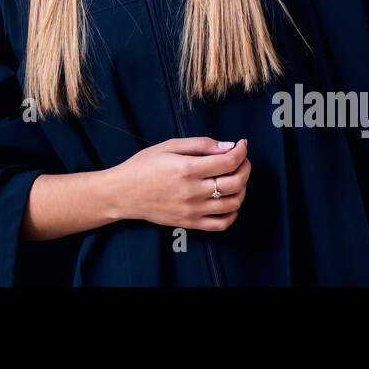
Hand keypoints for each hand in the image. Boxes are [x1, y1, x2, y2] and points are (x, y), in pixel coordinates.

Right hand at [110, 137, 249, 229]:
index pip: (228, 162)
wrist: (122, 193)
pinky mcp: (190, 223)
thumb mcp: (168, 146)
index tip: (242, 145)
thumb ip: (200, 144)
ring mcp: (192, 210)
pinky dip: (233, 213)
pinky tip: (229, 200)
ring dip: (242, 188)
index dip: (241, 152)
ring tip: (236, 178)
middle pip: (235, 182)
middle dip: (246, 168)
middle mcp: (192, 191)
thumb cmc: (143, 166)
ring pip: (233, 203)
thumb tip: (228, 146)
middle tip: (242, 160)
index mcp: (186, 168)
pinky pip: (222, 224)